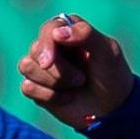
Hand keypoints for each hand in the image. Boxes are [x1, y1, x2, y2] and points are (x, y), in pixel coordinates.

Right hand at [16, 13, 135, 132]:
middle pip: (35, 50)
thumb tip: (57, 33)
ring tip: (76, 86)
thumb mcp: (107, 52)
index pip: (48, 30)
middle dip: (58, 70)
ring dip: (53, 82)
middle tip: (81, 79)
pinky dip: (48, 96)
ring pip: (26, 66)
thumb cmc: (112, 75)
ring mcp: (41, 66)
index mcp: (68, 29)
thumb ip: (86, 35)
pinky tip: (67, 98)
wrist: (113, 109)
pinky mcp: (37, 86)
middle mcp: (52, 44)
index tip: (49, 62)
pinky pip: (27, 87)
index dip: (47, 45)